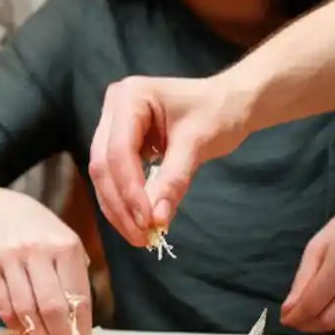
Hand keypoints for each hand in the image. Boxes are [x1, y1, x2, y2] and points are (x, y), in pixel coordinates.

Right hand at [0, 192, 92, 334]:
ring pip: (25, 310)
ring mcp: (9, 257)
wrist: (2, 214)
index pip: (77, 295)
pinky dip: (16, 328)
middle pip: (51, 307)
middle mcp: (37, 250)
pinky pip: (3, 305)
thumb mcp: (69, 245)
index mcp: (65, 246)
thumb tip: (80, 328)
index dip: (81, 328)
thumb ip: (76, 280)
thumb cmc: (45, 237)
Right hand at [89, 75, 253, 246]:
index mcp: (129, 97)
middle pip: (104, 165)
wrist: (230, 102)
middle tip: (141, 237)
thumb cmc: (218, 112)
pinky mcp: (120, 142)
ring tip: (140, 236)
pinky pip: (115, 176)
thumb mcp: (197, 144)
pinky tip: (138, 221)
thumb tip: (157, 220)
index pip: (119, 151)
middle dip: (120, 204)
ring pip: (104, 175)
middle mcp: (113, 108)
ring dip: (119, 208)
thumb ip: (173, 180)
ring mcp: (113, 125)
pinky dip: (125, 201)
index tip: (147, 222)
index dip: (129, 190)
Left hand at [281, 195, 334, 334]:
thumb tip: (289, 310)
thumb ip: (303, 279)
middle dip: (309, 324)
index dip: (296, 316)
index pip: (313, 303)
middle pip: (330, 320)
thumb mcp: (319, 244)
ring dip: (330, 327)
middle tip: (301, 318)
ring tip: (323, 314)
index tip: (287, 318)